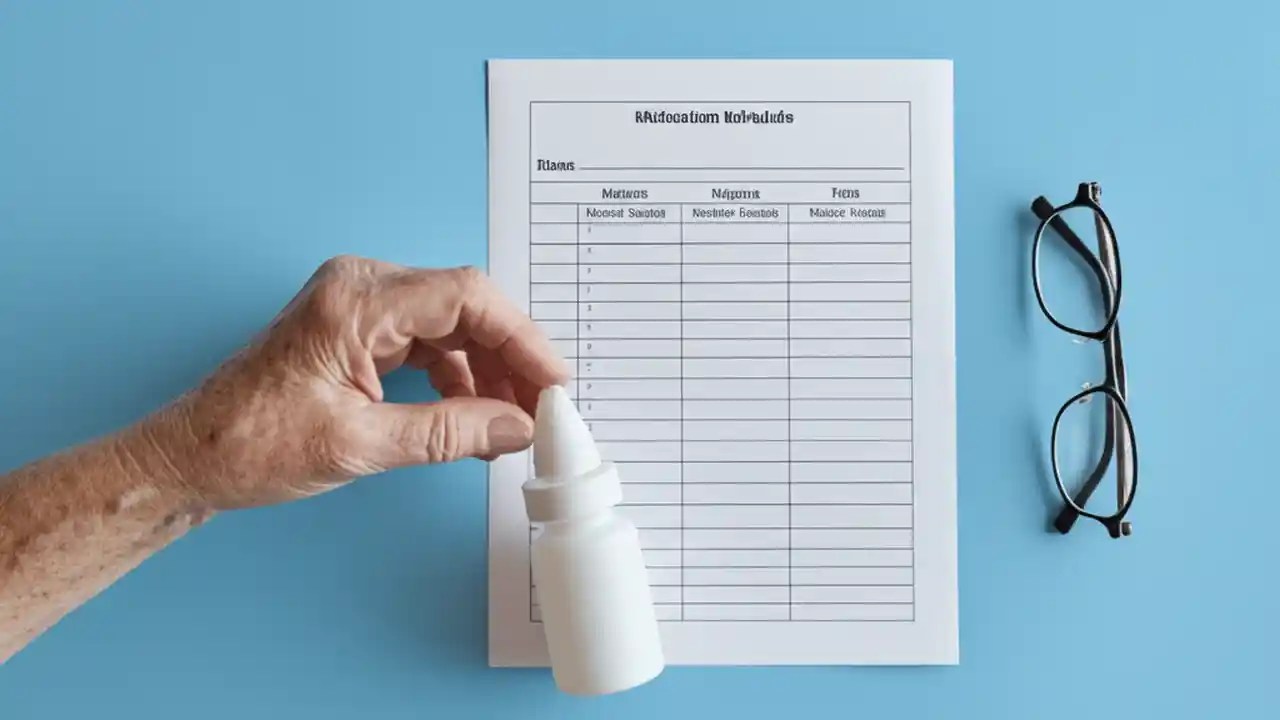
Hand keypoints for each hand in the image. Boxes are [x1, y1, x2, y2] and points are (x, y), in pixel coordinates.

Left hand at [165, 256, 567, 509]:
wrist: (190, 457)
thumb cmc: (251, 444)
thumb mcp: (359, 444)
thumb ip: (447, 433)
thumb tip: (517, 427)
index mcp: (354, 302)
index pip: (465, 297)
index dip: (521, 337)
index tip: (552, 381)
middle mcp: (359, 289)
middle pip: (464, 306)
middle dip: (510, 358)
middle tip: (543, 410)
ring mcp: (357, 307)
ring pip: (450, 325)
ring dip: (487, 371)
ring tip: (513, 423)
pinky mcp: (356, 331)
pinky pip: (427, 343)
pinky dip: (457, 378)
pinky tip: (474, 418)